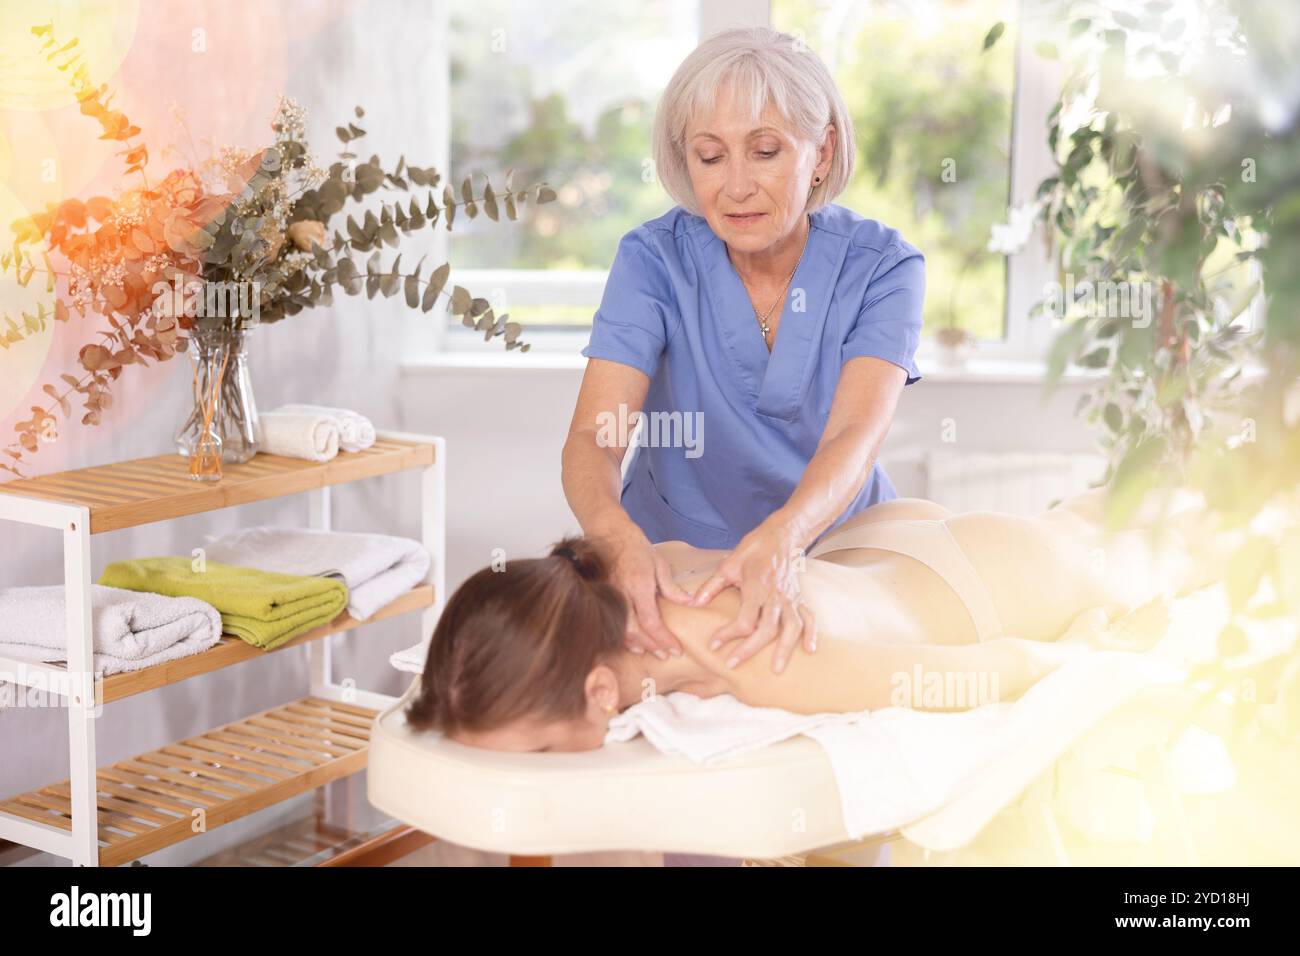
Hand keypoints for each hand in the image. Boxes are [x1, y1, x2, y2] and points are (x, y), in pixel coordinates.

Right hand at [603, 526, 693, 659]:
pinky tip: (634, 642)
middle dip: (651, 646)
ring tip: (651, 651)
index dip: (663, 639)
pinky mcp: (604, 598)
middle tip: (666, 655)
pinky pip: (613, 623)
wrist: (611, 533)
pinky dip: (624, 637)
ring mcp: (611, 597)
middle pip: (634, 630)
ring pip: (620, 630)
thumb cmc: (637, 547)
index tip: (676, 649)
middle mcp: (622, 593)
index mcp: (639, 585)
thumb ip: (672, 588)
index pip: (651, 621)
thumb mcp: (660, 564)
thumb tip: (689, 603)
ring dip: (636, 644)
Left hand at [687, 521, 815, 673]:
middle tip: (733, 664)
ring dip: (785, 649)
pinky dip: (811, 634)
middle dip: (750, 650)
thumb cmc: (754, 548)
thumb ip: (711, 586)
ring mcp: (790, 598)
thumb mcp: (729, 564)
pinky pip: (808, 618)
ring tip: (777, 669)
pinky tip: (810, 651)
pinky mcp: (799, 598)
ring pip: (792, 628)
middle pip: (767, 629)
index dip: (728, 634)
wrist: (782, 534)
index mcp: (757, 587)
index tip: (714, 644)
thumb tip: (693, 604)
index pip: (745, 620)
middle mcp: (776, 595)